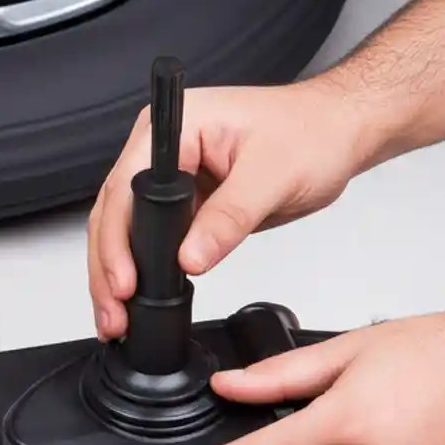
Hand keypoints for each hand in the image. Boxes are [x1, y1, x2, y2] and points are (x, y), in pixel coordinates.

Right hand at [88, 79, 377, 339]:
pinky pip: (149, 238)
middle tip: (113, 315)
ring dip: (114, 275)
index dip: (119, 240)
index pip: (126, 188)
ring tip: (115, 318)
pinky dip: (140, 270)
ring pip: (122, 229)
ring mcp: (168, 175)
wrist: (337, 132)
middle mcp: (161, 148)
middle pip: (112, 212)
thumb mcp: (274, 175)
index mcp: (175, 126)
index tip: (125, 282)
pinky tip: (134, 300)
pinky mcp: (182, 200)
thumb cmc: (313, 133)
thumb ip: (230, 217)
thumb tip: (190, 257)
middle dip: (107, 268)